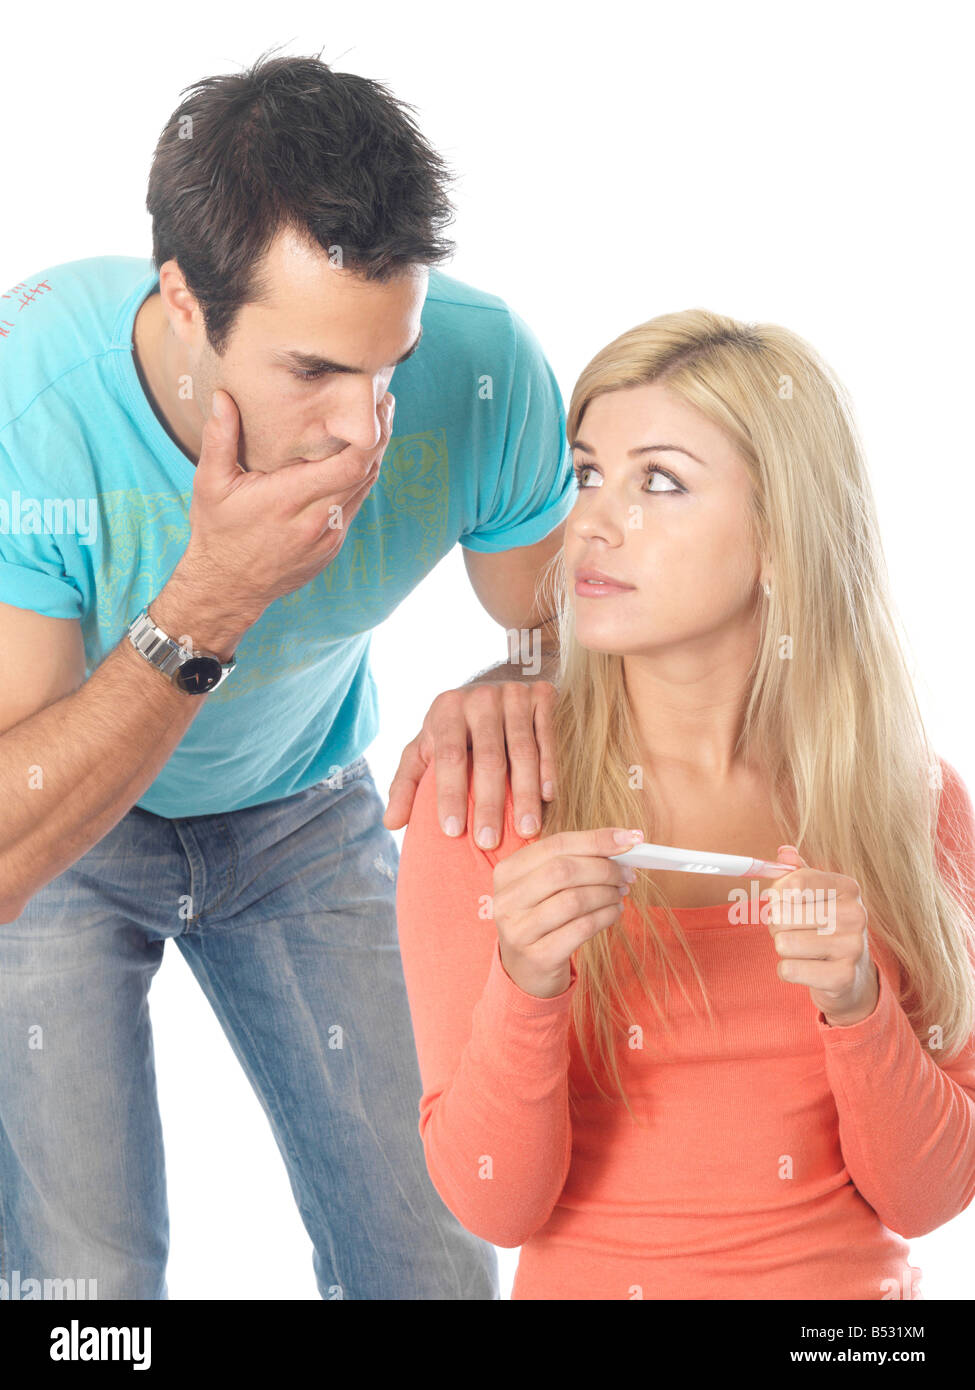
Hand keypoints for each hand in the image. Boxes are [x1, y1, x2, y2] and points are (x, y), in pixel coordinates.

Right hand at [176, 389, 395, 626]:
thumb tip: (222, 396)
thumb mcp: (209, 484)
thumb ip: (219, 439)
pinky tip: (356, 461)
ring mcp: (328, 537)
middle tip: (384, 405)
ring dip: (374, 458)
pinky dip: (359, 482)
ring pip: (365, 490)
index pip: (349, 466)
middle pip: (366, 473)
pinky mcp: (332, 547)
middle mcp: (315, 520)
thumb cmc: (217, 532)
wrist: (227, 587)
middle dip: (380, 437)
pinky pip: (354, 508)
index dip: (371, 435)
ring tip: (376, 426)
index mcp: (288, 500)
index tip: (376, 407)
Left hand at [382, 679, 557, 842]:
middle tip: (489, 842)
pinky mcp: (542, 694)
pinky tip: (548, 798)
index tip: (452, 831)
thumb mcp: (425, 749)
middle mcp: (480, 697)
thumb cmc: (454, 729)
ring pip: (523, 751)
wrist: (493, 685)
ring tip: (526, 831)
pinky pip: (547, 738)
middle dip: (489, 803)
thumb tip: (392, 822)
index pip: (449, 756)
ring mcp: (514, 694)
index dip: (450, 793)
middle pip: (489, 757)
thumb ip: (407, 783)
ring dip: (525, 794)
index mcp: (447, 708)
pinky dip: (549, 769)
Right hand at [492, 827, 643, 996]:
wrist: (524, 972)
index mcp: (507, 871)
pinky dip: (606, 916)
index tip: (631, 839)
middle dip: (604, 869)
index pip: (556, 844)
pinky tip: (614, 912)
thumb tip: (623, 841)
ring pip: (575, 900)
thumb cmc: (542, 918)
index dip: (597, 839)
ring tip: (620, 893)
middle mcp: (507, 899)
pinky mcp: (538, 956)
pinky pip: (582, 928)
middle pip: (564, 870)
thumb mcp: (544, 886)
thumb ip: (574, 860)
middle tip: (627, 874)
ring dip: (607, 893)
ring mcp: (520, 930)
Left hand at [760, 846, 878, 1025]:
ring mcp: (853, 947)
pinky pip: (788, 969)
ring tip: (802, 949)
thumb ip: (796, 873)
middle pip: (782, 914)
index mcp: (847, 888)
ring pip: (783, 943)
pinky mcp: (844, 977)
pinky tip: (806, 968)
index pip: (792, 884)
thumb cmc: (823, 927)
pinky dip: (787, 970)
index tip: (780, 901)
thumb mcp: (813, 896)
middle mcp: (856, 914)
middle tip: (793, 931)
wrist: (850, 975)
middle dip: (776, 925)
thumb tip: (784, 852)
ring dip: (783, 948)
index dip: (775, 895)